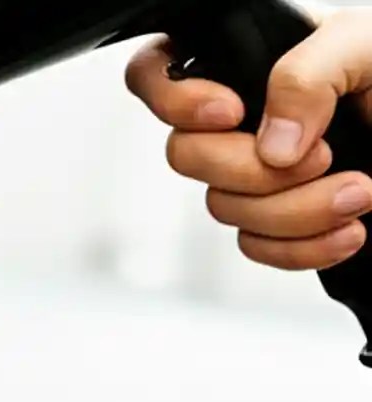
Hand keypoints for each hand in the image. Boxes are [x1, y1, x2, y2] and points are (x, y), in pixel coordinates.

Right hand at [125, 6, 371, 270]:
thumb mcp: (366, 45)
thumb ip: (305, 75)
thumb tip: (270, 145)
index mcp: (246, 64)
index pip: (156, 72)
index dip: (173, 100)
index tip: (232, 112)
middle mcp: (239, 122)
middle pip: (185, 157)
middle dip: (253, 169)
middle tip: (322, 156)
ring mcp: (254, 177)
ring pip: (225, 209)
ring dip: (296, 210)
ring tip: (362, 191)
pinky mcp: (278, 225)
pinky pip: (256, 249)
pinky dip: (304, 248)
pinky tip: (352, 230)